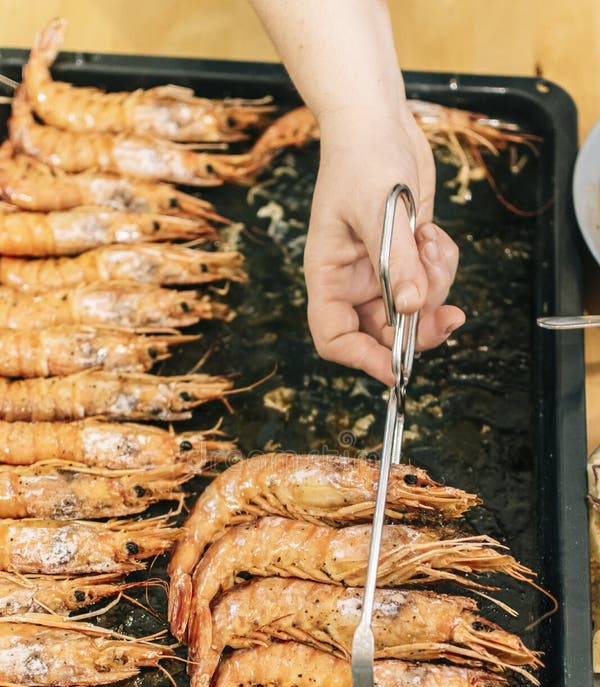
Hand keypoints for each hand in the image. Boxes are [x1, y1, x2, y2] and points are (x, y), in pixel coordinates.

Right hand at [305, 106, 463, 384]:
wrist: (379, 121)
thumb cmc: (362, 157)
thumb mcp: (379, 208)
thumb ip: (397, 260)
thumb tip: (412, 307)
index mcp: (330, 275)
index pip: (334, 336)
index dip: (362, 359)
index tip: (396, 368)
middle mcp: (355, 280)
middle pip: (383, 332)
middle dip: (417, 329)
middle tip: (448, 319)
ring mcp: (383, 270)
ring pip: (415, 308)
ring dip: (435, 286)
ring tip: (430, 244)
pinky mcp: (409, 257)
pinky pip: (433, 282)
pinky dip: (442, 264)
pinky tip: (431, 232)